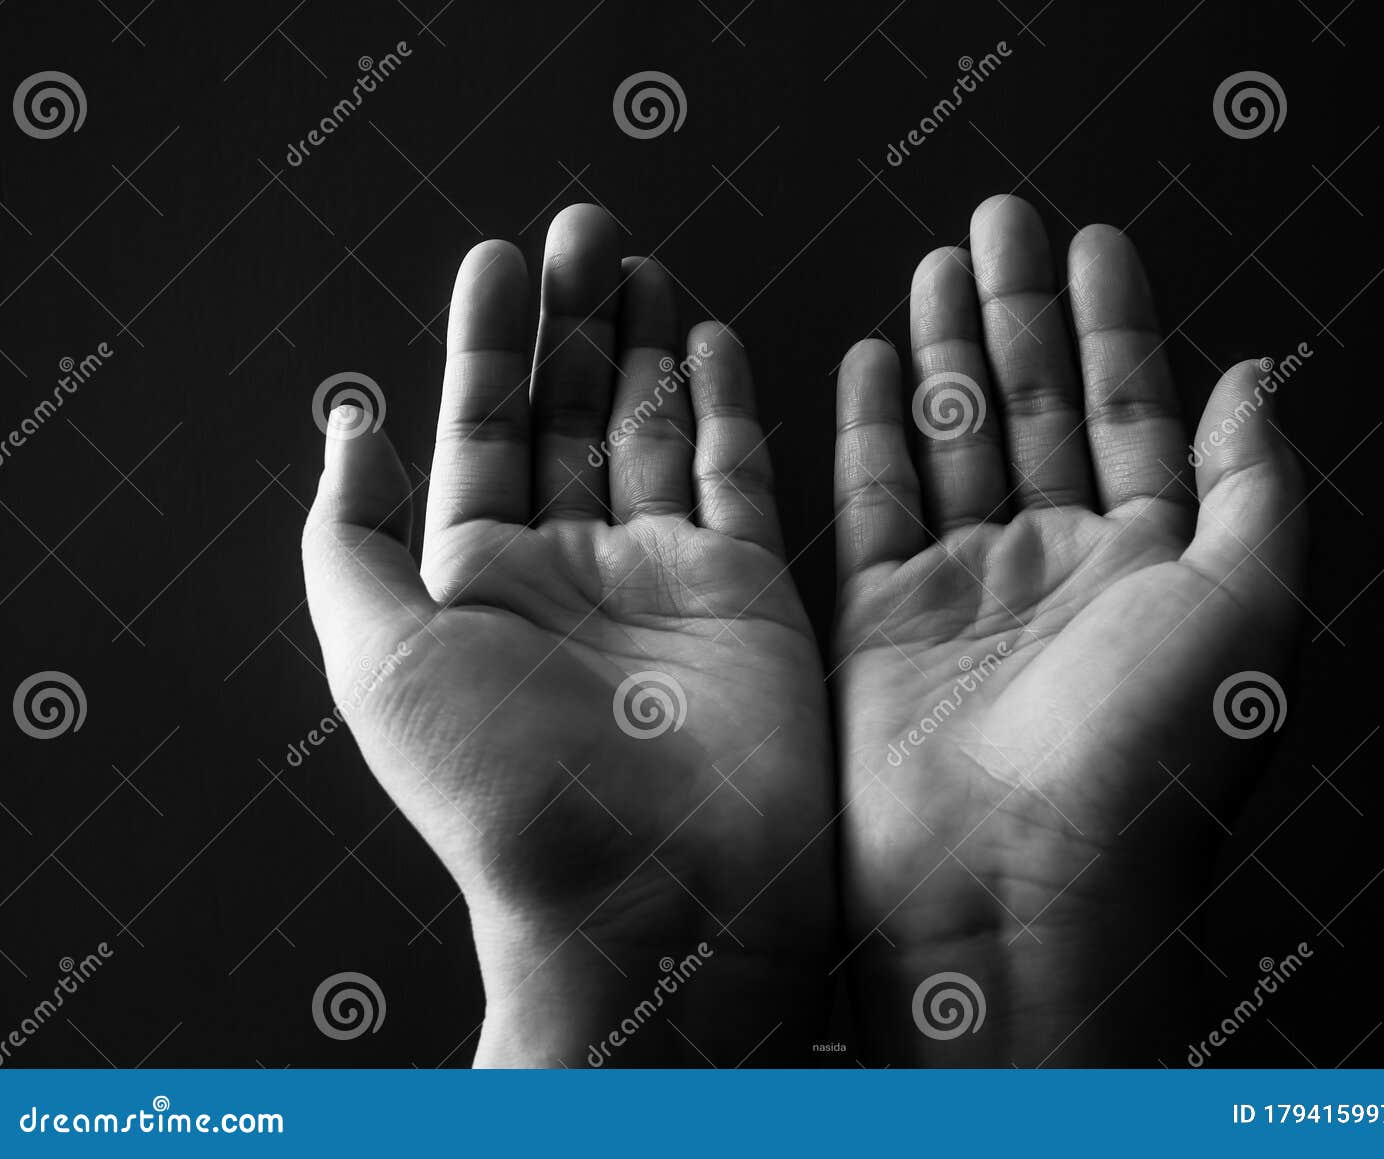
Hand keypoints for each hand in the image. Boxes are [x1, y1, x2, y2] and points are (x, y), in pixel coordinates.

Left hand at [301, 206, 833, 1066]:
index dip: (486, 345)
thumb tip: (344, 426)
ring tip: (638, 259)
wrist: (651, 896)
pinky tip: (709, 337)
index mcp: (479, 584)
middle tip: (583, 229)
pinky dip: (723, 404)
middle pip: (573, 417)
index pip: (483, 435)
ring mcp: (663, 576)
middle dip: (573, 322)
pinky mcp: (744, 588)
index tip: (496, 257)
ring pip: (653, 431)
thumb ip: (350, 540)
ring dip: (644, 345)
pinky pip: (733, 472)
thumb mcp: (379, 661)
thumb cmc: (505, 791)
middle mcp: (571, 572)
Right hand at [831, 195, 1306, 1064]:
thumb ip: (1257, 485)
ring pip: (954, 443)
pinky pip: (873, 502)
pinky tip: (871, 363)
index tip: (1092, 240)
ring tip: (937, 266)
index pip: (1131, 415)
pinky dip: (869, 429)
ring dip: (947, 353)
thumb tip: (1256, 377)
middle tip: (999, 220)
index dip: (1114, 323)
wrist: (1016, 892)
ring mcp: (966, 594)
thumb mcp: (1252, 610)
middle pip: (1035, 411)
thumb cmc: (1146, 766)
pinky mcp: (881, 623)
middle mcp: (1060, 573)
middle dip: (1020, 312)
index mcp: (1154, 569)